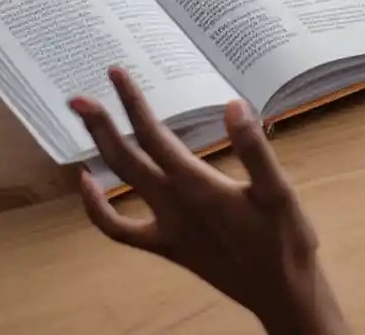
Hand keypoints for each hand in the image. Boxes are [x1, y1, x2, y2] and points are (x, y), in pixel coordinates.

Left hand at [69, 67, 348, 334]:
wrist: (281, 291)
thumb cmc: (284, 240)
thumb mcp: (279, 191)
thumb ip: (254, 148)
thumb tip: (232, 106)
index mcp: (198, 186)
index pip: (155, 135)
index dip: (132, 102)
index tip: (116, 73)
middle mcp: (174, 205)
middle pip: (127, 156)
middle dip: (101, 124)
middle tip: (79, 96)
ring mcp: (166, 228)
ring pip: (121, 183)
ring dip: (100, 152)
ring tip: (88, 125)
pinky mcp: (166, 247)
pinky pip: (120, 230)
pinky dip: (97, 209)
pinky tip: (89, 186)